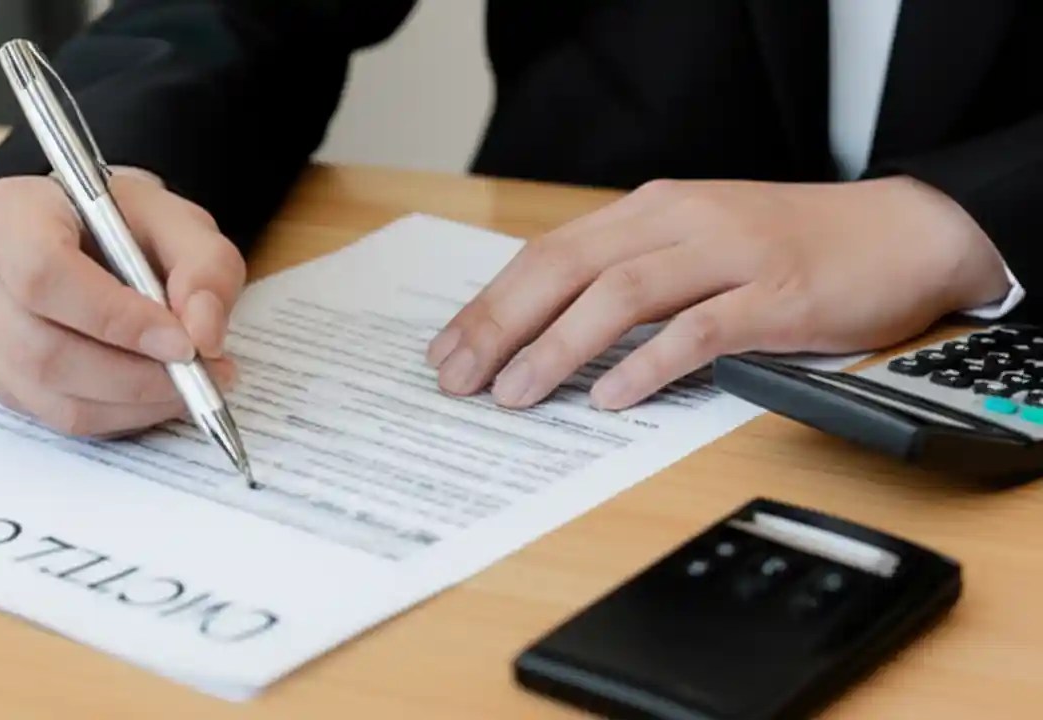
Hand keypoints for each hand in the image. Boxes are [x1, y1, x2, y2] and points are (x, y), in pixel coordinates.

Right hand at [0, 169, 244, 435]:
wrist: (89, 236)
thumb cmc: (128, 225)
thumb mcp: (181, 223)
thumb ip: (205, 268)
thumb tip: (204, 335)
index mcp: (8, 213)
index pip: (43, 272)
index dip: (116, 318)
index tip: (182, 343)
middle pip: (41, 349)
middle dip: (133, 376)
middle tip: (200, 376)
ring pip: (48, 393)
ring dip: (132, 403)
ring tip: (190, 386)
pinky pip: (54, 415)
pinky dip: (117, 414)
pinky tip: (155, 393)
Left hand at [427, 177, 1009, 409]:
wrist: (901, 231)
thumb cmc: (787, 247)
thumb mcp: (694, 242)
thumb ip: (630, 273)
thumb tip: (547, 327)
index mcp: (650, 210)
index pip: (548, 253)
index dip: (491, 303)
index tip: (447, 350)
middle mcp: (679, 222)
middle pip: (566, 268)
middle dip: (500, 325)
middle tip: (457, 378)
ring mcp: (729, 255)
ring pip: (621, 296)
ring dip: (558, 347)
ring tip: (515, 393)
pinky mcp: (776, 295)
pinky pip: (699, 330)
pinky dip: (648, 364)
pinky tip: (610, 397)